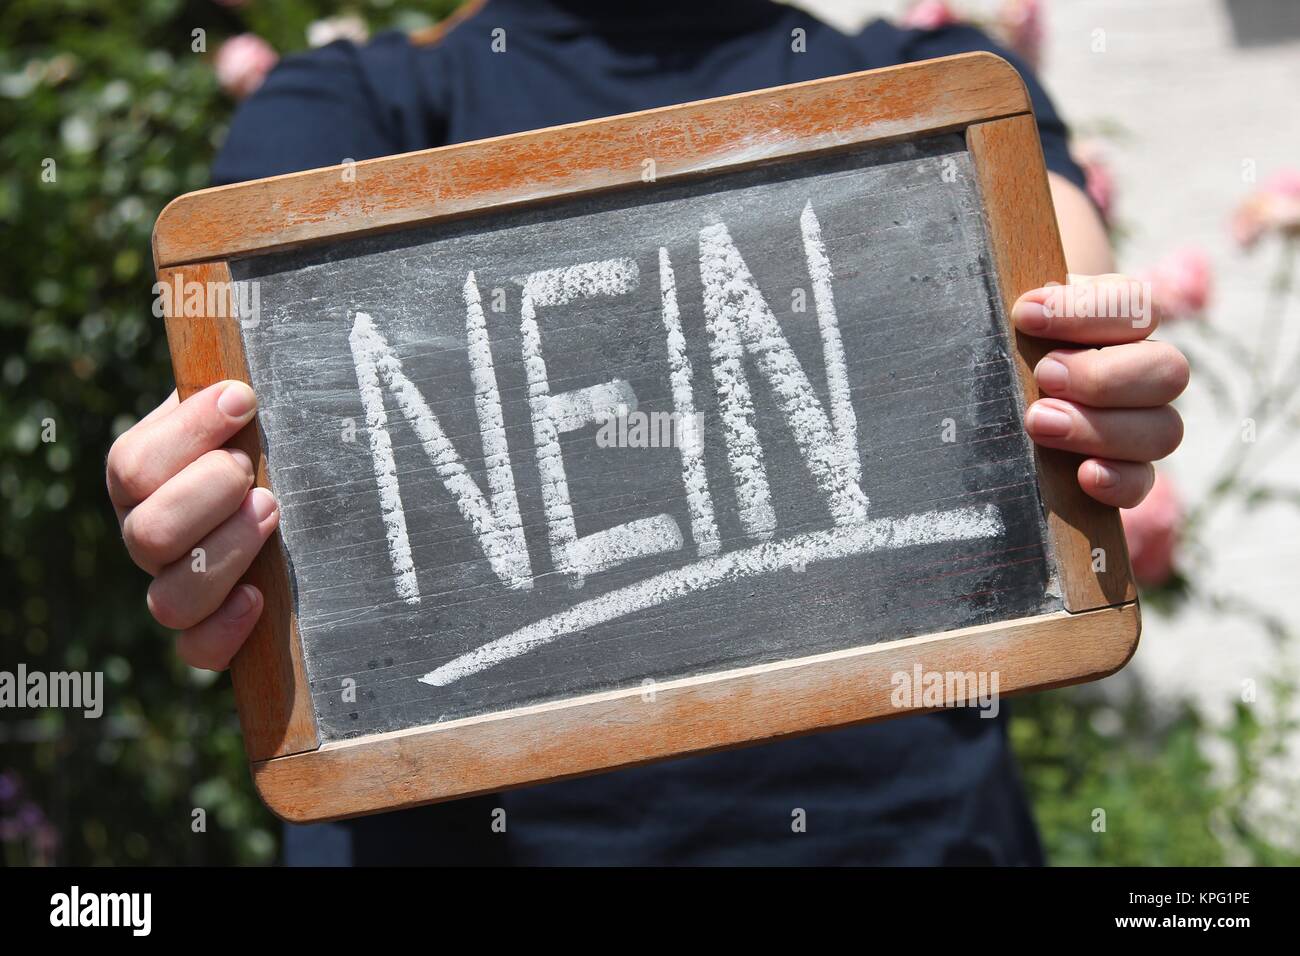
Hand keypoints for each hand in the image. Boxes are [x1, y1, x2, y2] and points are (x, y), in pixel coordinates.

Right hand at [106, 381, 279, 669]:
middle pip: (146, 535)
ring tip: (270, 512)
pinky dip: (225, 629)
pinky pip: (196, 651)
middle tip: (252, 471)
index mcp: (141, 477)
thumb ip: (234, 394)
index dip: (190, 432)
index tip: (245, 400)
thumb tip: (242, 384)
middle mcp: (147, 534)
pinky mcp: (208, 625)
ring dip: (225, 556)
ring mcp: (175, 582)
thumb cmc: (267, 432)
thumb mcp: (247, 404)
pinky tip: (260, 596)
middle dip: (208, 496)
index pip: (134, 465)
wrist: (297, 477)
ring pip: (170, 599)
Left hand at [1013, 274, 1187, 507]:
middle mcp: (1144, 372)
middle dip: (1102, 376)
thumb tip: (1022, 311)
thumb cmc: (1006, 342)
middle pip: (1168, 371)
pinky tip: (1084, 474)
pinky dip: (1119, 481)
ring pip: (1163, 431)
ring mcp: (1142, 426)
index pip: (1137, 305)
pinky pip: (1142, 483)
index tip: (1025, 315)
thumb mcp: (1012, 319)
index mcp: (1121, 321)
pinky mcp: (1126, 473)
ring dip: (1100, 428)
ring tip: (1039, 421)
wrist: (998, 389)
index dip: (1087, 309)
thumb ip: (1025, 311)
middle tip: (1044, 376)